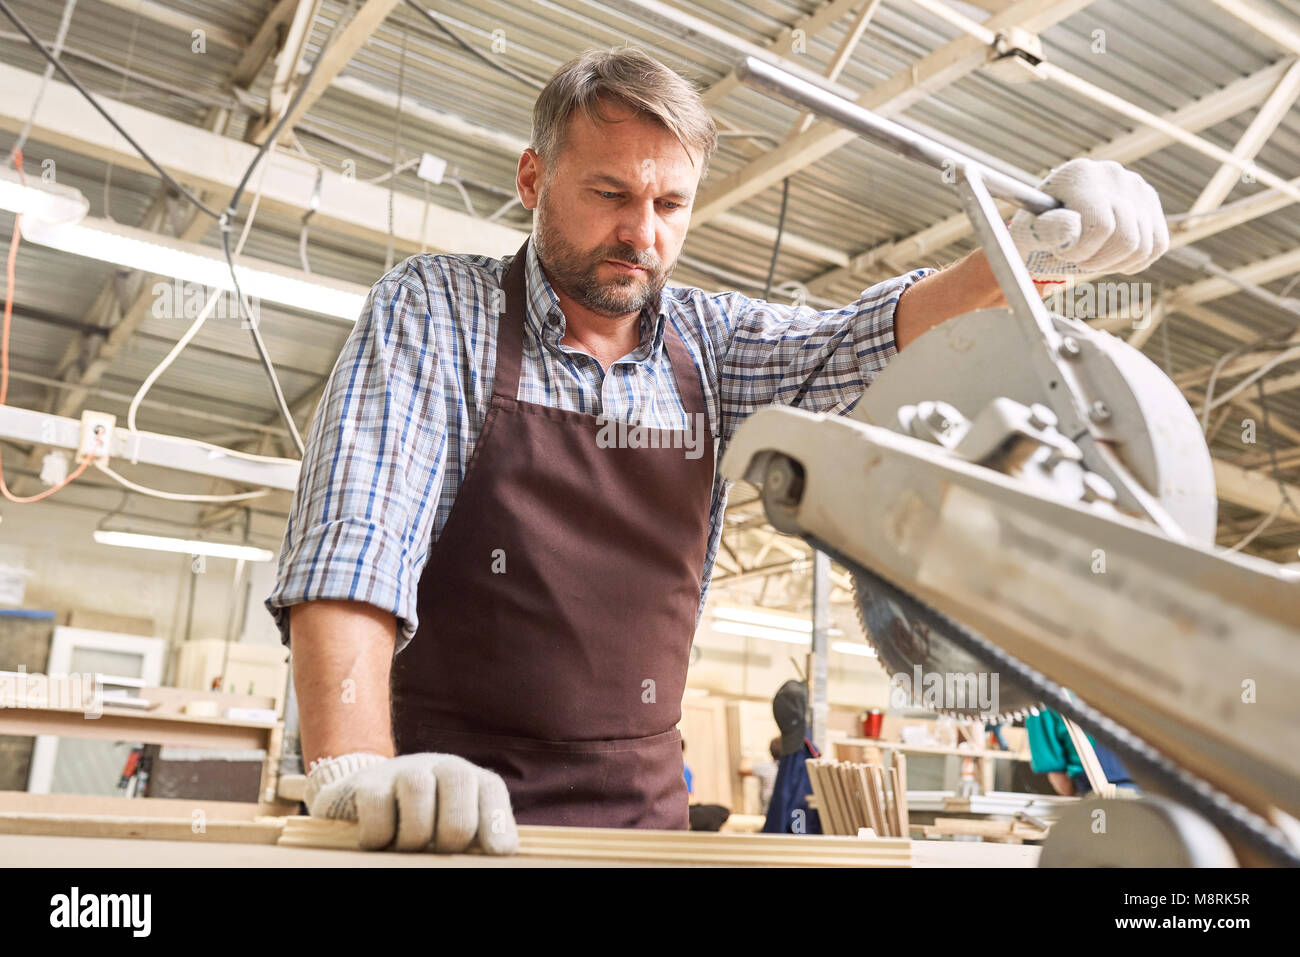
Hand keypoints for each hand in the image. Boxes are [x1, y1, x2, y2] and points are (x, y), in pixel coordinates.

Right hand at [305, 752, 518, 853]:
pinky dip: (378, 832)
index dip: (496, 822)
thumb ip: (471, 843)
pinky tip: (377, 843)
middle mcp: (438, 767)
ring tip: (406, 850)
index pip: (490, 790)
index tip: (496, 853)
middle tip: (438, 853)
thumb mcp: (450, 834)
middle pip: (458, 780)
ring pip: (418, 786)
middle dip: (452, 829)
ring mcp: (401, 770)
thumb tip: (496, 857)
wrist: (363, 808)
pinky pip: (377, 802)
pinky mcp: (367, 782)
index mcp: (468, 780)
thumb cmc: (420, 831)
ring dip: (414, 832)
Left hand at [1009, 159, 1168, 278]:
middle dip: (1097, 260)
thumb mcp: (1029, 231)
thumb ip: (1047, 230)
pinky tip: (1108, 257)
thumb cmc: (1036, 230)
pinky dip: (1132, 262)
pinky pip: (1156, 246)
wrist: (1049, 221)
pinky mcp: (1151, 204)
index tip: (1060, 252)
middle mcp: (1113, 174)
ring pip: (1143, 247)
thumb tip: (1072, 228)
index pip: (1100, 227)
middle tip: (1075, 258)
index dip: (1080, 252)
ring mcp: (1137, 187)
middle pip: (1126, 239)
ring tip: (1088, 256)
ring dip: (1112, 263)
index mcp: (1080, 173)